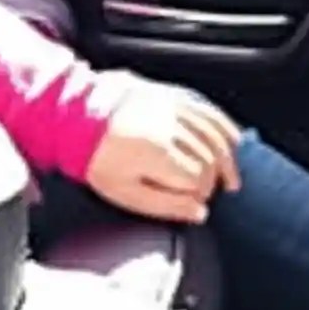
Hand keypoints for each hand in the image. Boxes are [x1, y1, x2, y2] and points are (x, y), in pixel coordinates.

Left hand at [85, 82, 242, 223]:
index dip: (200, 195)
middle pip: (210, 159)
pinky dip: (224, 129)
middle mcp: (170, 128)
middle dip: (213, 180)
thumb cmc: (98, 159)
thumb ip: (165, 206)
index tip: (194, 202)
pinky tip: (231, 143)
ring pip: (216, 136)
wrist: (77, 117)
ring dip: (227, 159)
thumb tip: (200, 213)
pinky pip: (209, 113)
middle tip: (207, 193)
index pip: (198, 181)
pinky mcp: (172, 96)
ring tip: (229, 178)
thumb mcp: (125, 193)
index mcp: (157, 153)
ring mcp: (173, 109)